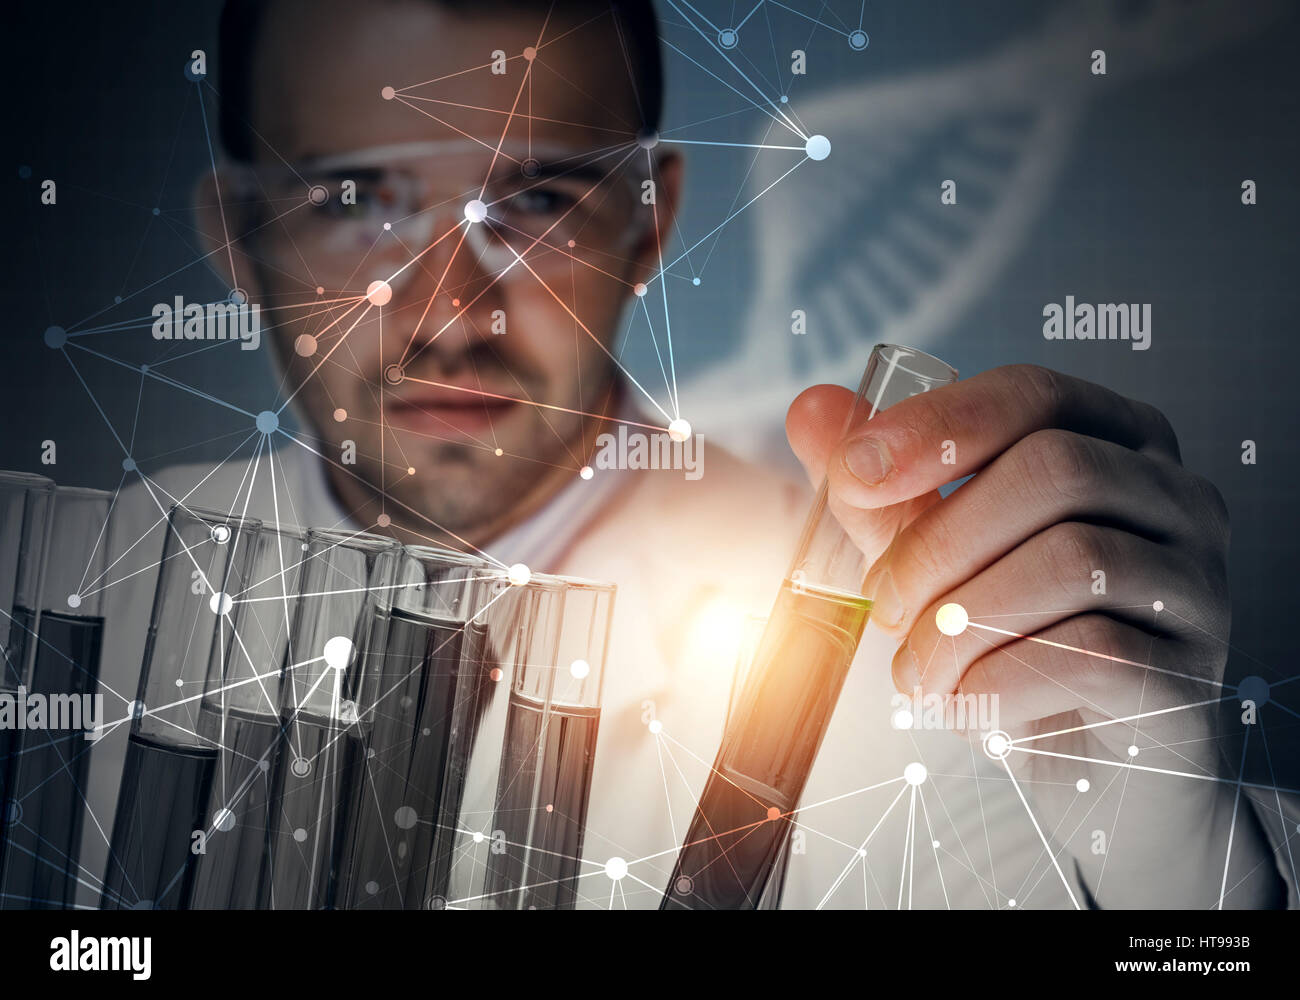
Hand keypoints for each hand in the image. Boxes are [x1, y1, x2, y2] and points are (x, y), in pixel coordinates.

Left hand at [786, 363, 1280, 906]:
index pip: (1034, 394)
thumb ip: (883, 489)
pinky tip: (966, 700)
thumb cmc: (1015, 643)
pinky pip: (1091, 652)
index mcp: (1116, 444)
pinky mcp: (1190, 673)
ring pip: (1074, 559)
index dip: (937, 426)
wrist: (1088, 771)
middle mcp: (1176, 500)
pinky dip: (998, 679)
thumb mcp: (938, 559)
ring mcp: (1195, 586)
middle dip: (939, 540)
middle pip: (1055, 469)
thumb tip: (811, 410)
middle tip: (885, 604)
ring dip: (960, 621)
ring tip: (918, 669)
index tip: (854, 473)